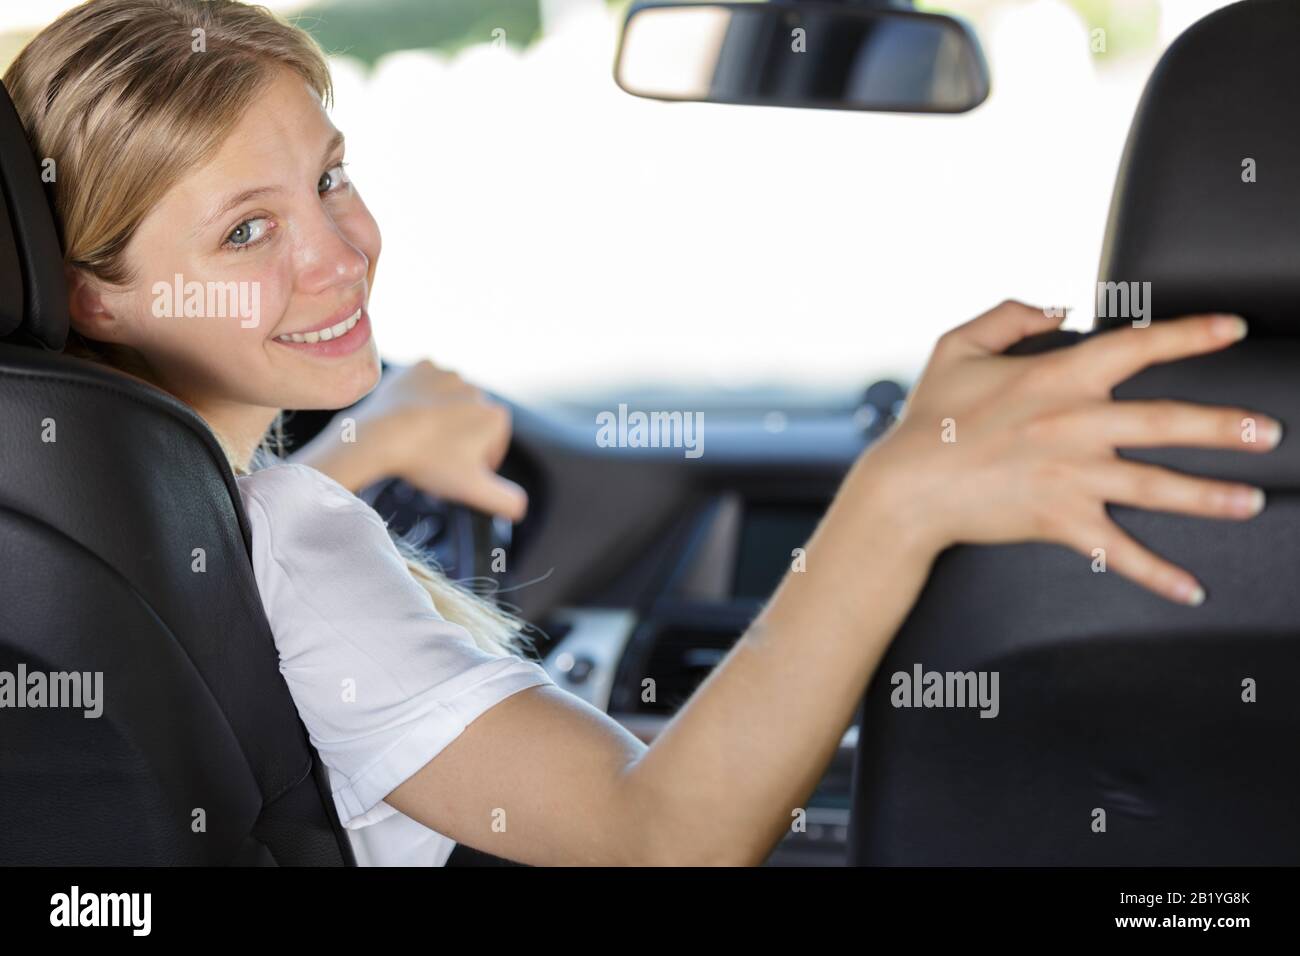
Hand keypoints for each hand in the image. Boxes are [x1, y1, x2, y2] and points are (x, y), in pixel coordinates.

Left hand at [296, 359, 527, 520]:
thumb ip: (506, 501)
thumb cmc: (428, 461)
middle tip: (435, 461)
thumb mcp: (473, 490)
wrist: (380, 435)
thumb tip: (520, 505)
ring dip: (442, 419)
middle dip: (459, 441)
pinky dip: (422, 398)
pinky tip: (411, 416)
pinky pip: (426, 384)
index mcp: (496, 416)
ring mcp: (448, 374)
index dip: (477, 466)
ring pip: (450, 404)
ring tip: (421, 440)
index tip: (456, 475)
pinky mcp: (421, 367)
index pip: (493, 447)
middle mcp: (477, 389)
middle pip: (472, 424)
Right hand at [856, 300, 1279, 604]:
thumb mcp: (956, 346)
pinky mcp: (1059, 521)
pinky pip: (1118, 552)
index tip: (1234, 328)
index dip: (1191, 334)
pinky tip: (1192, 589)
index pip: (1137, 347)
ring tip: (1254, 501)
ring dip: (1212, 497)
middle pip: (1167, 421)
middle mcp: (1074, 425)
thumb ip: (1008, 314)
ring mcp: (1071, 477)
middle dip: (1226, 427)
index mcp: (1057, 377)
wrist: (904, 489)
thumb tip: (1055, 304)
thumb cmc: (927, 418)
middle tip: (1271, 432)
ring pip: (1156, 487)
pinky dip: (1156, 574)